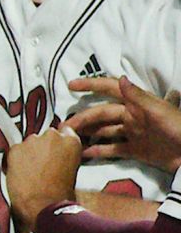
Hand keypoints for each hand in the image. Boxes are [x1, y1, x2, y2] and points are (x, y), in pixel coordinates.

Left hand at [5, 127, 83, 225]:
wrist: (44, 205)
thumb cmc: (60, 193)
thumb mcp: (73, 168)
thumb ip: (65, 153)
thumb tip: (56, 153)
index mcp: (71, 141)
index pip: (62, 131)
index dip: (55, 143)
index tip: (52, 150)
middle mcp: (52, 136)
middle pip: (44, 136)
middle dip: (41, 147)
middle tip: (40, 165)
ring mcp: (32, 141)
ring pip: (28, 143)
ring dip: (28, 153)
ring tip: (30, 172)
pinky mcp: (15, 149)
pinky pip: (14, 151)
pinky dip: (15, 160)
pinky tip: (20, 173)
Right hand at [65, 75, 180, 171]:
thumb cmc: (178, 128)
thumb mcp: (159, 111)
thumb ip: (137, 96)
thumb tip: (120, 78)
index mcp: (137, 104)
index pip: (111, 89)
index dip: (91, 85)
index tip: (71, 85)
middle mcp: (132, 116)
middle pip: (101, 113)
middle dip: (82, 117)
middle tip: (63, 126)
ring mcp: (132, 133)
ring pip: (104, 130)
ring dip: (87, 133)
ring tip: (69, 139)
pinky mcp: (134, 150)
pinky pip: (112, 150)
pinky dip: (98, 151)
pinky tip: (84, 153)